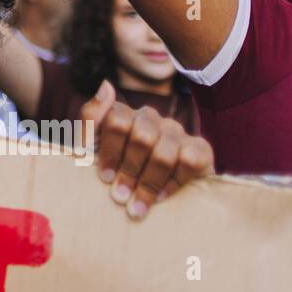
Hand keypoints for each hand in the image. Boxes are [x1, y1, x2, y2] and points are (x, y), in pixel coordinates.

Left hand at [80, 82, 213, 219]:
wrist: (149, 197)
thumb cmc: (113, 171)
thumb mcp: (92, 149)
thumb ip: (92, 118)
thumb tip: (105, 85)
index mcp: (123, 115)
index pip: (116, 120)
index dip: (109, 151)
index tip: (104, 177)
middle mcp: (150, 118)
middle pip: (142, 137)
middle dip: (129, 170)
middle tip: (119, 196)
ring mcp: (175, 131)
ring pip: (164, 153)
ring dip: (148, 183)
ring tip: (136, 207)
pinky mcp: (200, 148)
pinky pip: (190, 161)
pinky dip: (173, 183)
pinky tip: (160, 197)